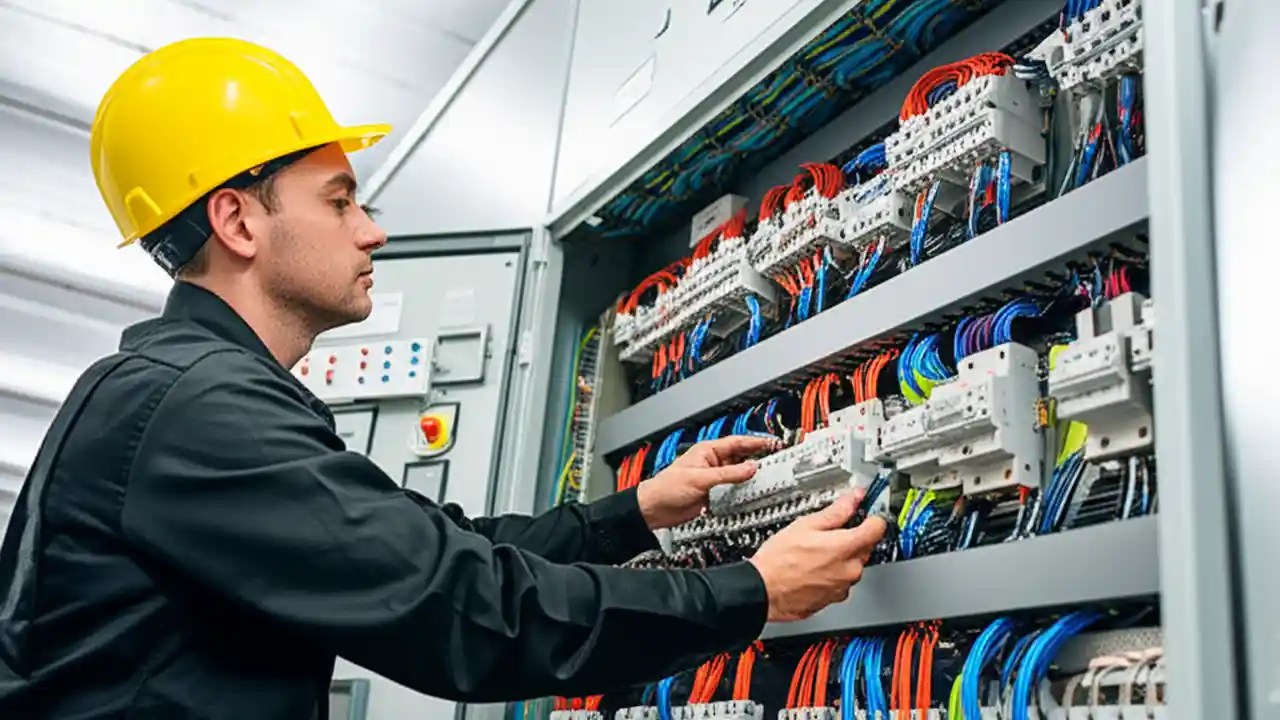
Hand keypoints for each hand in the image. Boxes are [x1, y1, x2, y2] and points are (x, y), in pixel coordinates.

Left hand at [635, 435, 780, 529]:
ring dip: (751, 479)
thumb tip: (751, 468)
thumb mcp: (700, 479)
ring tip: (768, 479)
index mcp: (708, 452)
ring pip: (739, 476)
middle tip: (777, 462)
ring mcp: (714, 479)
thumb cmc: (667, 487)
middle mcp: (713, 463)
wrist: (654, 510)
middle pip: (741, 459)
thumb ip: (727, 474)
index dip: (756, 442)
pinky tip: (752, 496)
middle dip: (758, 460)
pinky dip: (742, 494)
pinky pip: (733, 491)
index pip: (737, 443)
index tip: (773, 443)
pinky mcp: (713, 494)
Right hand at [748, 492, 888, 622]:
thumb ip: (836, 512)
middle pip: (865, 547)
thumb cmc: (779, 561)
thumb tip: (853, 499)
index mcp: (846, 547)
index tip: (866, 514)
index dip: (872, 517)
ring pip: (853, 565)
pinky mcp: (834, 599)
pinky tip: (813, 569)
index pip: (878, 528)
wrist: (763, 591)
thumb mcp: (805, 525)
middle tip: (829, 534)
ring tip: (815, 554)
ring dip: (842, 558)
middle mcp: (850, 569)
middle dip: (853, 538)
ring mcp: (843, 587)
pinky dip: (833, 574)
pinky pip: (841, 581)